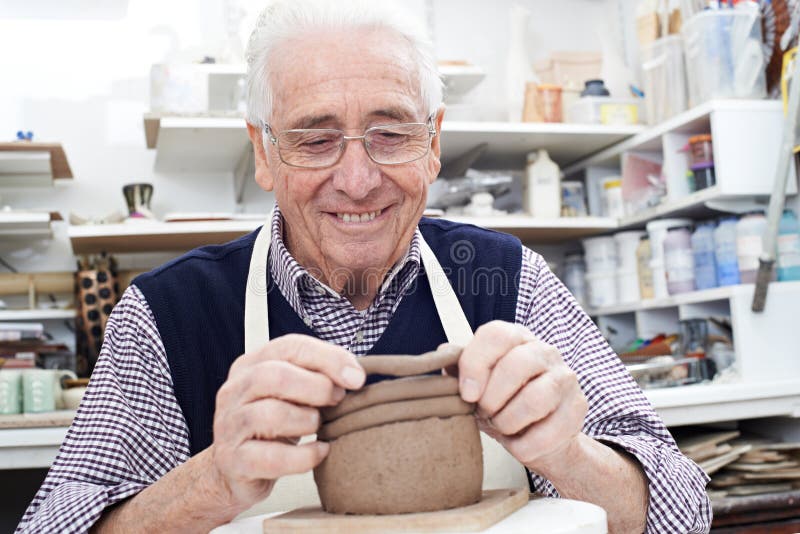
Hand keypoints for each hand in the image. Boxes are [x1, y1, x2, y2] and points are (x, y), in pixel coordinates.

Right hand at [210, 334, 365, 509]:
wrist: (238, 470)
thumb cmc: (275, 425)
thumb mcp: (295, 393)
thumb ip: (319, 376)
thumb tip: (355, 375)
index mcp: (250, 364)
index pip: (289, 346)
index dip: (328, 358)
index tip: (357, 377)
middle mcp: (234, 390)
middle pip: (274, 375)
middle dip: (316, 387)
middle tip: (337, 400)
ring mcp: (229, 425)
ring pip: (270, 414)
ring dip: (307, 420)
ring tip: (319, 426)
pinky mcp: (233, 461)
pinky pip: (272, 457)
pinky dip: (304, 456)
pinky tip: (319, 452)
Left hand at [457, 321, 587, 471]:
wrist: (540, 437)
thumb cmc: (503, 403)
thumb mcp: (476, 384)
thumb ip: (458, 367)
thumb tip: (443, 353)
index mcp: (515, 338)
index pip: (495, 335)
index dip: (475, 364)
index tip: (466, 394)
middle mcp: (544, 351)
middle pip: (516, 365)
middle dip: (492, 398)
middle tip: (484, 412)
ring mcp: (565, 378)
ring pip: (534, 399)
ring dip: (508, 422)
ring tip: (502, 426)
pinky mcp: (577, 408)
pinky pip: (547, 433)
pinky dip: (523, 446)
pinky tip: (518, 442)